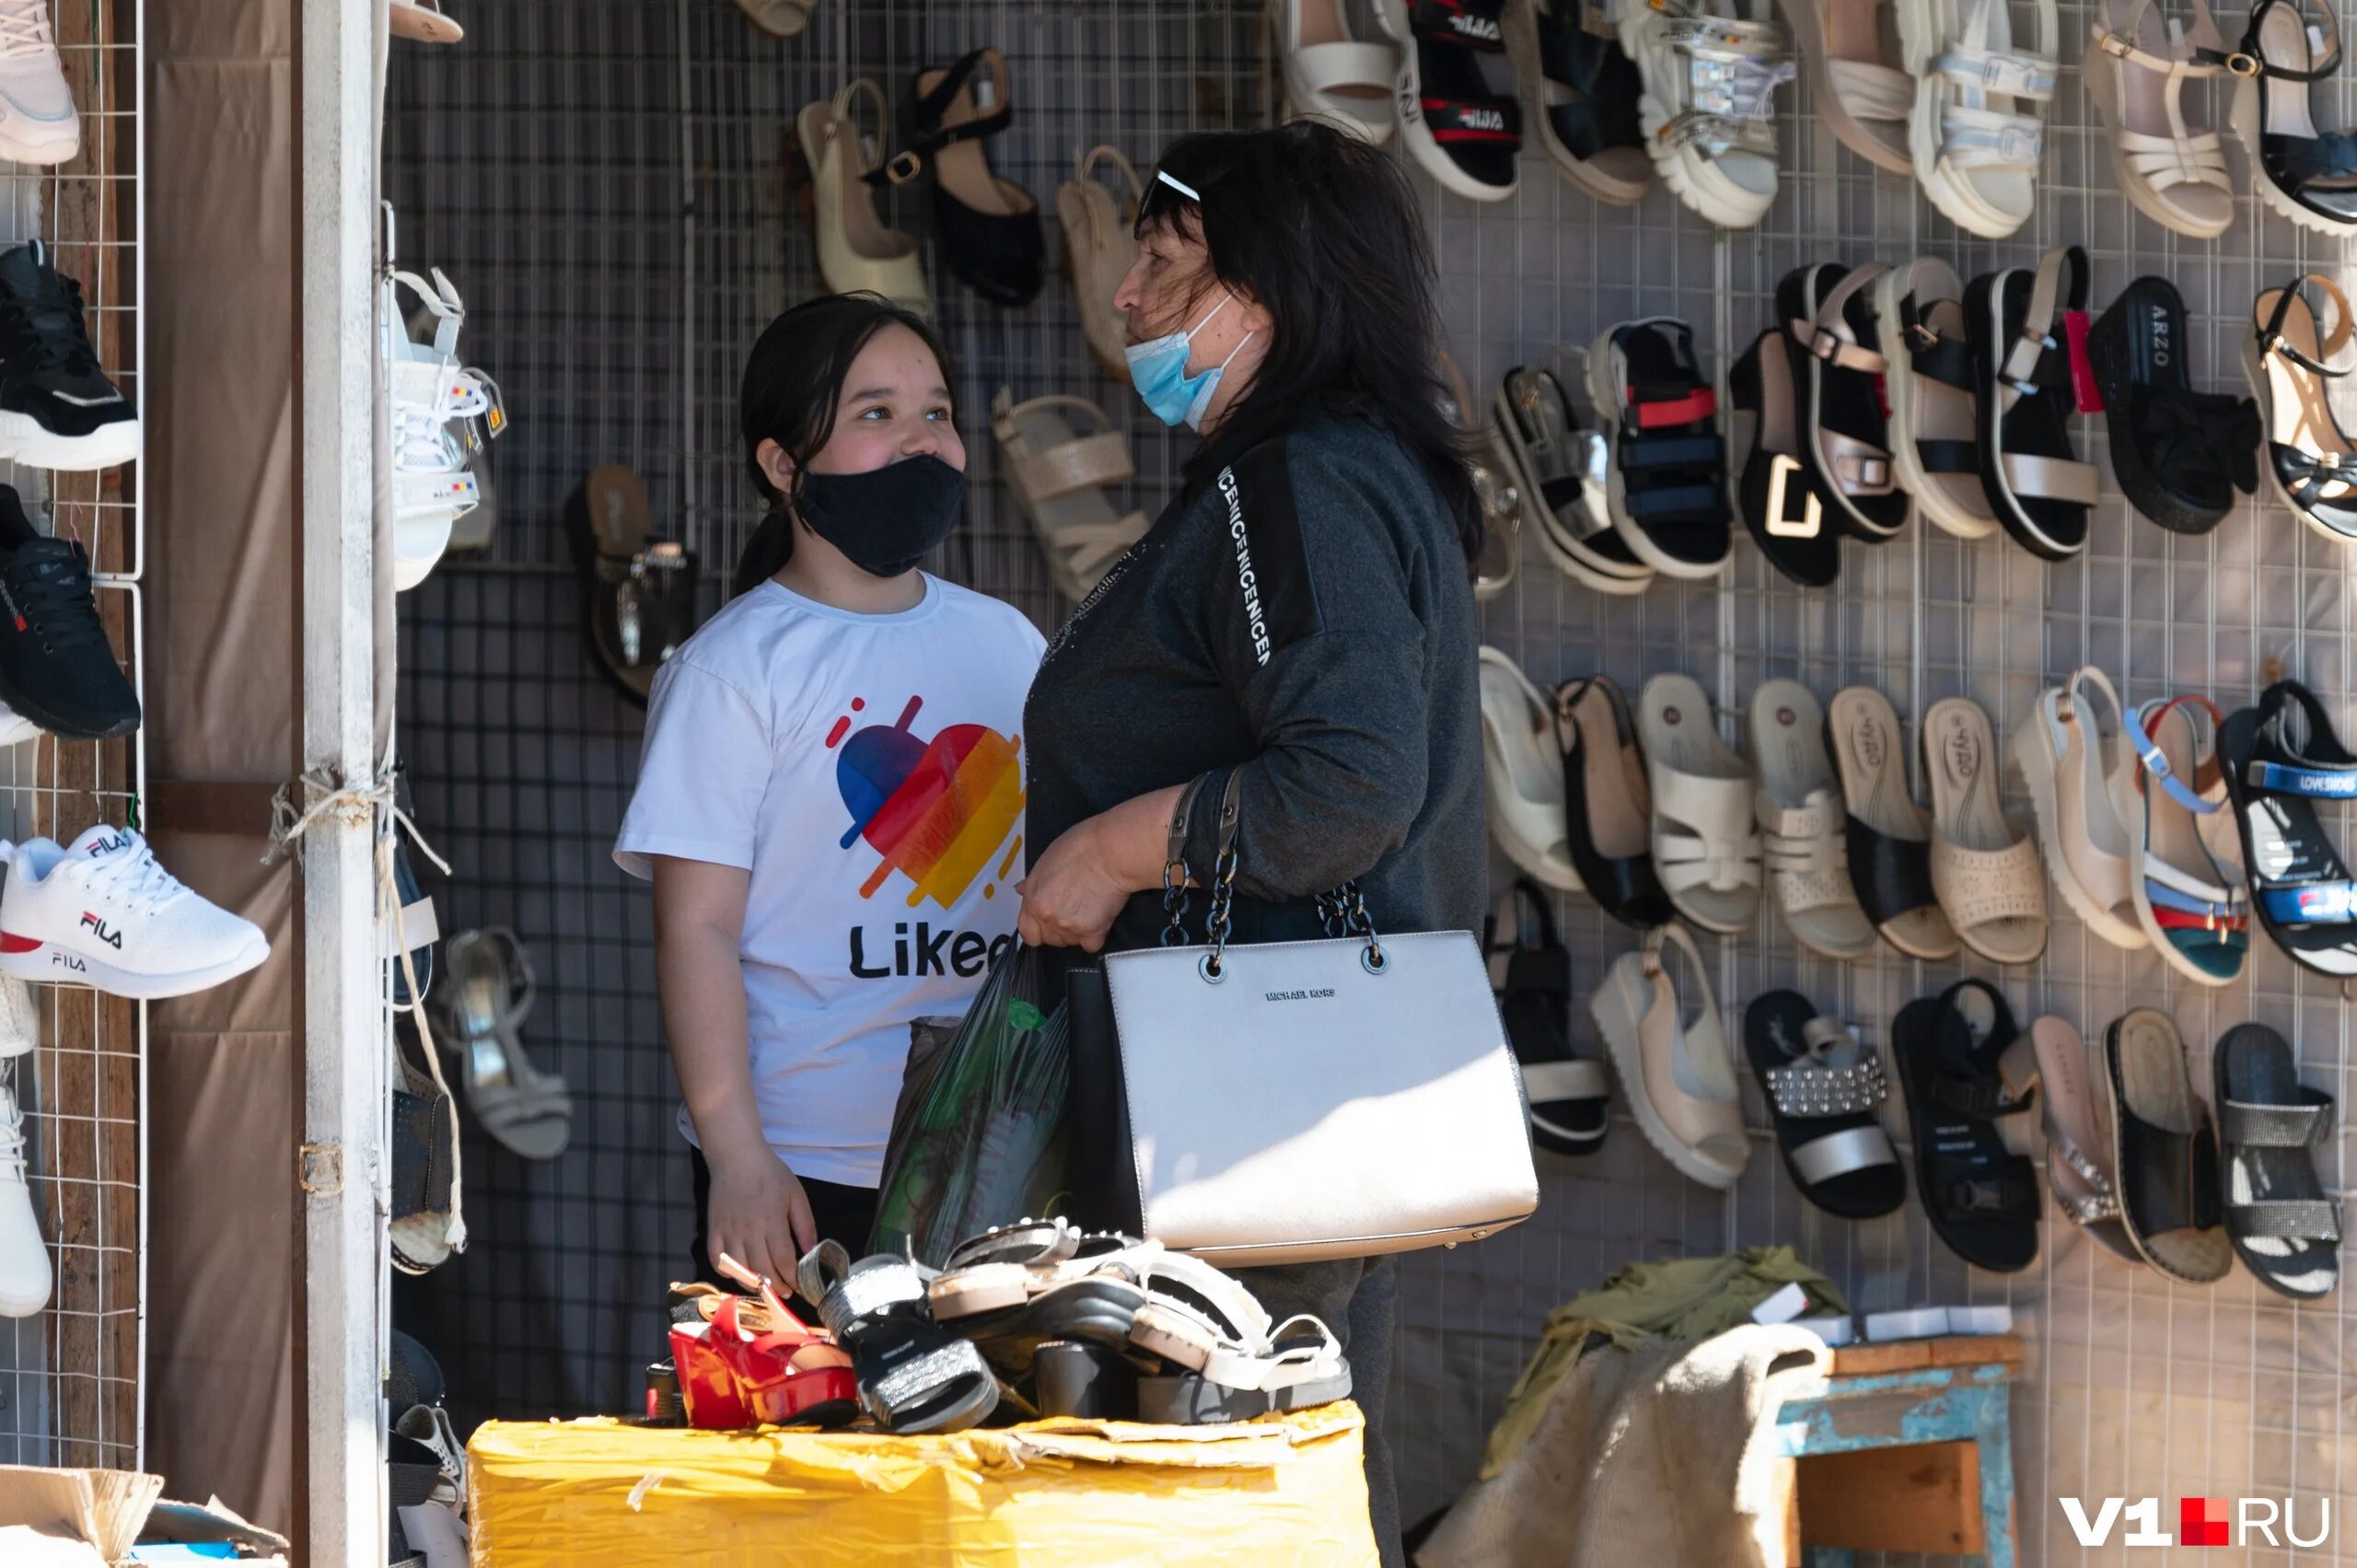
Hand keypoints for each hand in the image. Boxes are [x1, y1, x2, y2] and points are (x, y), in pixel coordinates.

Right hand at [703, 1142, 815, 1288]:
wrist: (736, 1156)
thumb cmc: (770, 1174)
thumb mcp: (795, 1195)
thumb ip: (805, 1226)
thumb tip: (811, 1253)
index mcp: (772, 1222)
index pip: (783, 1261)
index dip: (792, 1279)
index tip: (800, 1287)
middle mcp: (749, 1231)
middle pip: (762, 1270)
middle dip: (776, 1286)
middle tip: (785, 1292)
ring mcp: (728, 1231)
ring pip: (739, 1269)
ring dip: (754, 1283)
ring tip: (766, 1287)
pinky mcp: (713, 1230)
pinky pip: (717, 1260)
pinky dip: (727, 1272)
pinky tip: (739, 1273)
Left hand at [1016, 816, 1133, 951]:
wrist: (1109, 851)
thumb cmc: (1080, 848)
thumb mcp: (1046, 861)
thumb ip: (1033, 883)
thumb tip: (1022, 890)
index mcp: (1033, 900)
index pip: (1027, 932)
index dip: (1037, 929)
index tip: (1046, 923)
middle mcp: (1048, 917)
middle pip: (1050, 939)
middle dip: (1059, 929)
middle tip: (1072, 908)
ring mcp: (1069, 926)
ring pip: (1071, 942)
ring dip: (1078, 932)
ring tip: (1088, 907)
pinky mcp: (1092, 931)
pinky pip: (1091, 945)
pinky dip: (1096, 935)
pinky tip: (1100, 917)